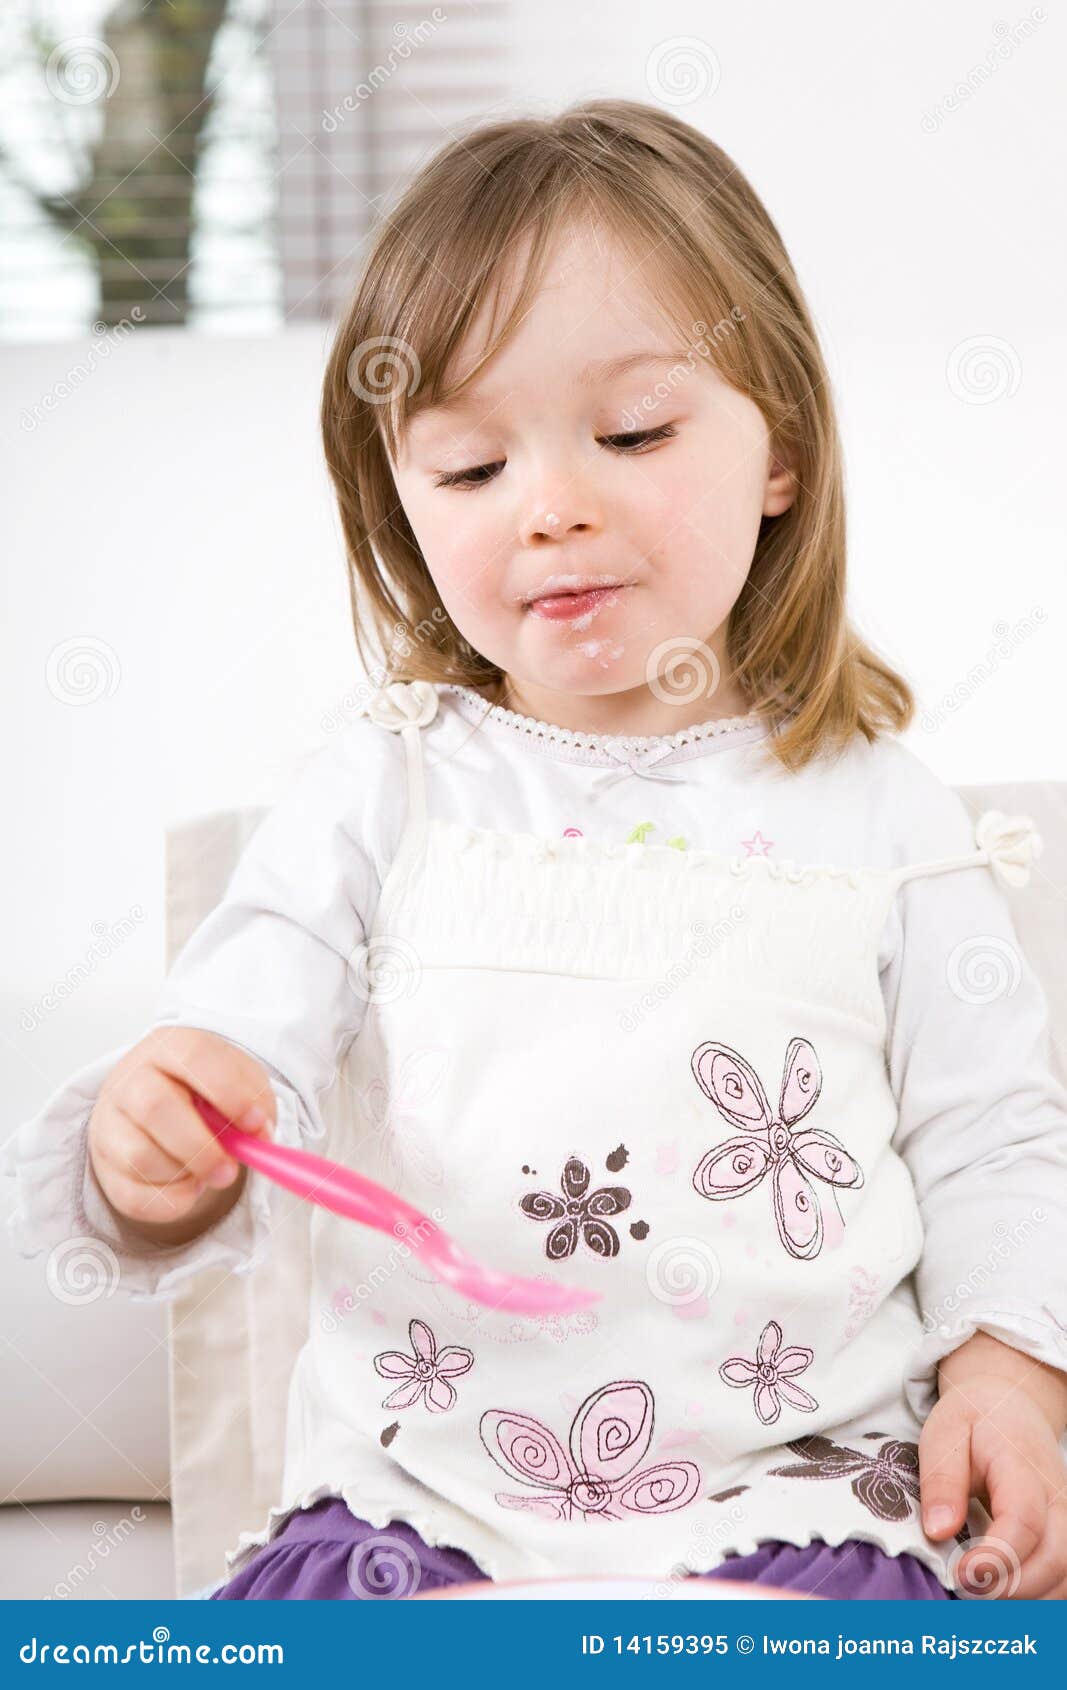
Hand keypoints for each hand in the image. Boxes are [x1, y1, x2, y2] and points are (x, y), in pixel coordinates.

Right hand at [88, 1025, 275, 1238]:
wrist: (159, 1108)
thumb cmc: (205, 1092)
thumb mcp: (238, 1081)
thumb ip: (256, 1102)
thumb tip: (261, 1135)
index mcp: (169, 1046)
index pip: (194, 1058)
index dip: (229, 1093)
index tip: (257, 1125)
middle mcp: (130, 1079)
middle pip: (155, 1108)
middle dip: (201, 1148)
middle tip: (230, 1171)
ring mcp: (109, 1123)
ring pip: (141, 1157)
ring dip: (185, 1175)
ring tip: (205, 1171)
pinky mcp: (103, 1166)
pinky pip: (134, 1196)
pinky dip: (171, 1201)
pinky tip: (186, 1185)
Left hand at [920, 1334, 1066, 1597]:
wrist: (1010, 1406)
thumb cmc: (973, 1420)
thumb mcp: (944, 1433)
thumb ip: (942, 1479)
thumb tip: (938, 1532)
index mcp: (1023, 1464)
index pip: (1024, 1519)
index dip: (997, 1556)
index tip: (962, 1575)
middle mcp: (1058, 1496)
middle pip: (1055, 1558)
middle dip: (1012, 1587)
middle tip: (965, 1593)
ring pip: (1065, 1576)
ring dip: (1025, 1599)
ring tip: (977, 1597)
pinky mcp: (1065, 1535)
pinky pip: (1063, 1579)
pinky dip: (1036, 1597)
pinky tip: (999, 1597)